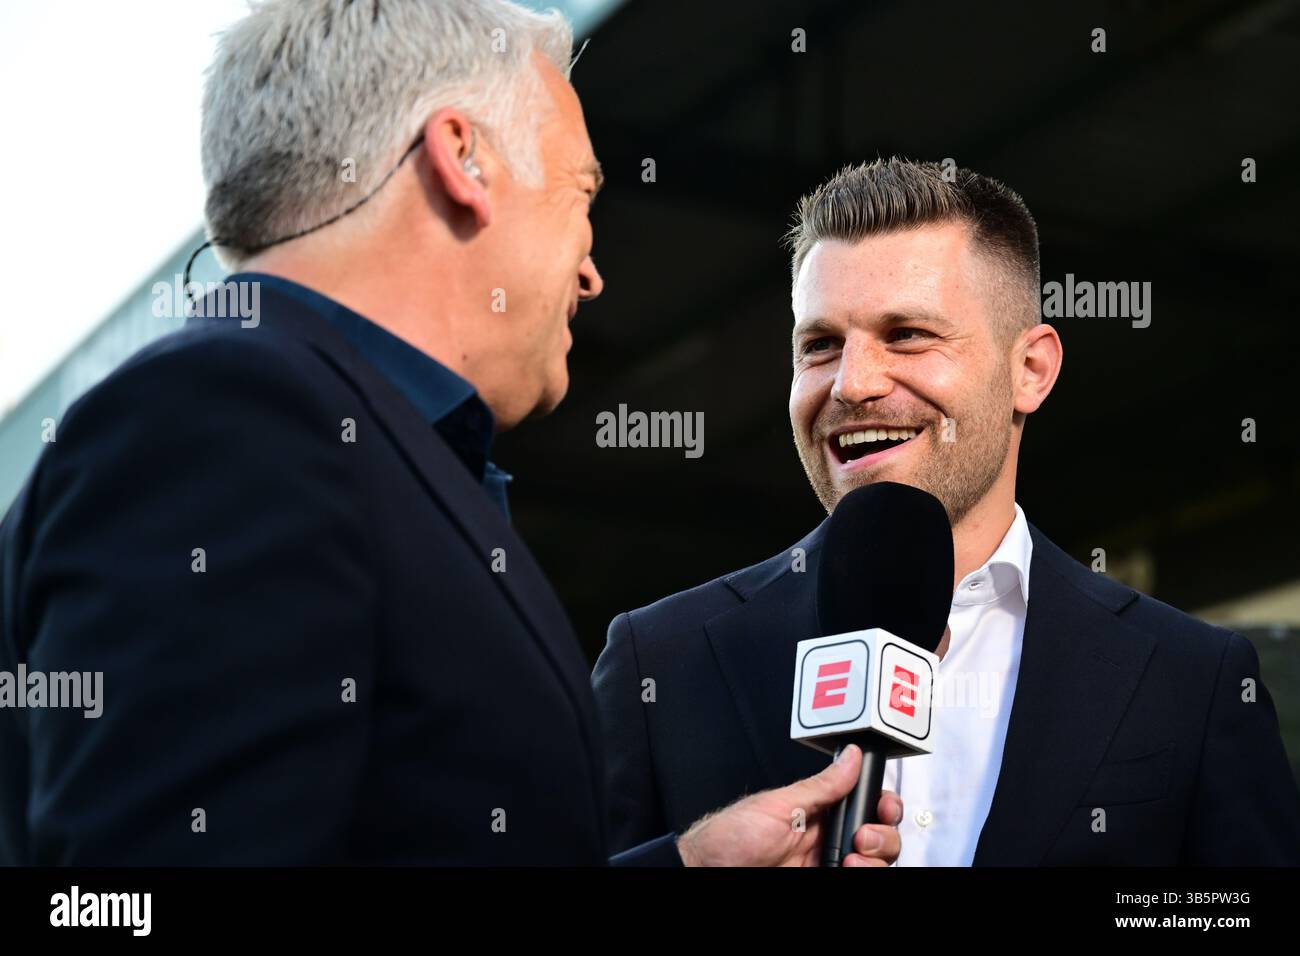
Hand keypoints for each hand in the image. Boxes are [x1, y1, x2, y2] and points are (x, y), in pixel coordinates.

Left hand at [675, 744, 902, 865]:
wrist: (710, 871)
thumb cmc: (730, 838)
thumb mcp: (778, 805)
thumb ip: (820, 786)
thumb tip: (850, 757)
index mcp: (816, 813)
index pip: (863, 805)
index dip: (880, 804)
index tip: (883, 805)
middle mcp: (826, 840)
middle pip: (877, 836)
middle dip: (881, 833)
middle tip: (861, 835)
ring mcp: (826, 865)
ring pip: (873, 862)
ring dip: (874, 858)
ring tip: (850, 858)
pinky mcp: (823, 882)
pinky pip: (857, 878)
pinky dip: (863, 873)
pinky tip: (847, 868)